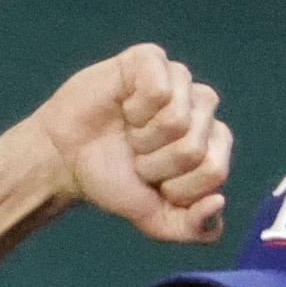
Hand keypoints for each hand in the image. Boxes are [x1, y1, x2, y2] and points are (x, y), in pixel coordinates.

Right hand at [27, 43, 229, 243]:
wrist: (65, 159)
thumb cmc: (114, 180)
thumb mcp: (157, 219)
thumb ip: (194, 227)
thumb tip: (219, 199)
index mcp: (213, 143)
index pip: (215, 171)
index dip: (178, 187)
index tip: (154, 183)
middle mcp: (202, 107)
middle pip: (195, 148)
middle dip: (157, 165)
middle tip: (137, 157)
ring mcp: (180, 80)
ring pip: (178, 120)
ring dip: (144, 138)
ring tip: (129, 133)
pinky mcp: (152, 59)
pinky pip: (160, 89)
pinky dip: (134, 109)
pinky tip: (124, 107)